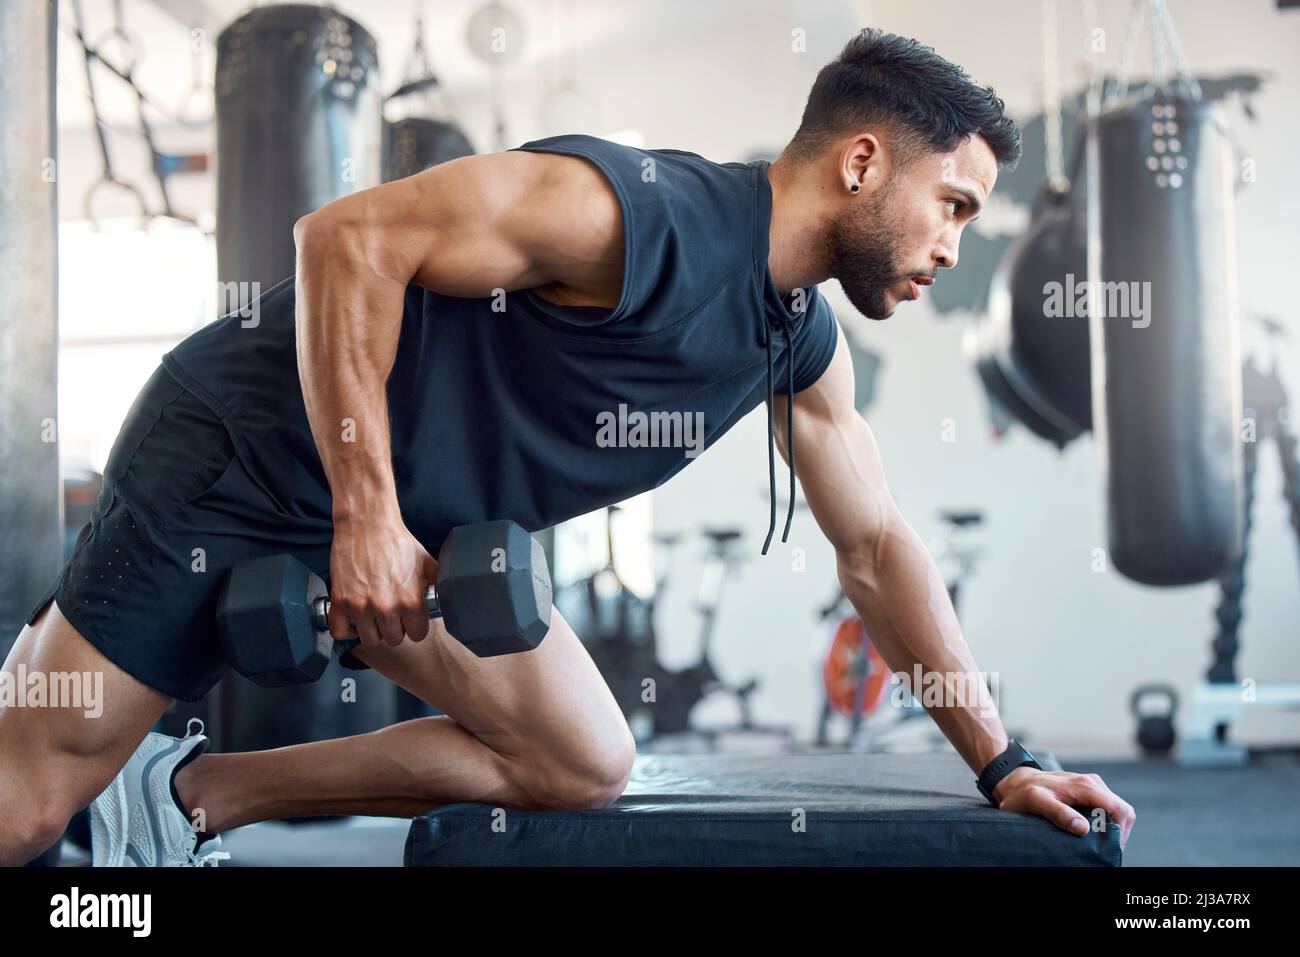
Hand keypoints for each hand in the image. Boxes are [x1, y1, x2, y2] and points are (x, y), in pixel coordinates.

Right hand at [327, 510, 439, 648]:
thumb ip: (438, 583)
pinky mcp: (340, 601)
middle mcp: (386, 607)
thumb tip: (447, 596)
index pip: (417, 634)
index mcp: (410, 600)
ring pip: (370, 639)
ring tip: (375, 617)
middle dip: (395, 629)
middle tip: (393, 616)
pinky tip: (355, 620)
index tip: (411, 621)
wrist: (367, 524)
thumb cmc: (395, 541)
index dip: (415, 627)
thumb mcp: (426, 562)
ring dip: (373, 630)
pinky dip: (347, 630)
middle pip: (394, 639)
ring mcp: (360, 606)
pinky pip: (341, 632)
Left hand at [993, 766, 1135, 849]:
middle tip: (1106, 848)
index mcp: (1085, 786)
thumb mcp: (1037, 802)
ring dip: (1114, 826)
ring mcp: (1091, 785)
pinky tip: (1094, 831)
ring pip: (1117, 809)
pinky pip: (1107, 807)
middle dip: (1120, 831)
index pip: (1120, 810)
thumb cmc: (1023, 792)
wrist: (1014, 779)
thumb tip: (1083, 828)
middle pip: (1123, 810)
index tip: (1110, 847)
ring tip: (1100, 842)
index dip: (1121, 832)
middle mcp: (1092, 783)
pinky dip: (1107, 820)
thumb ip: (1059, 813)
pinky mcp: (1087, 790)